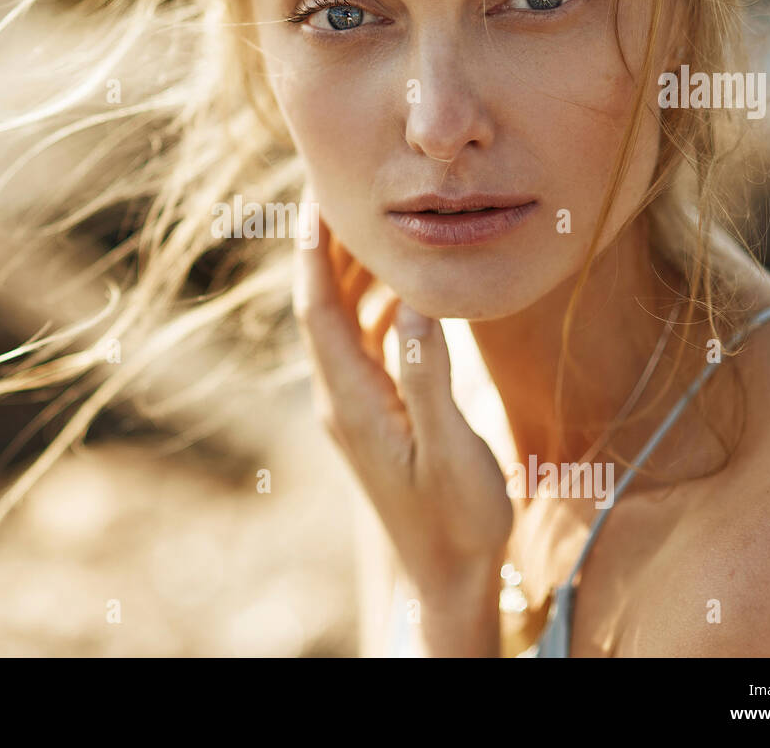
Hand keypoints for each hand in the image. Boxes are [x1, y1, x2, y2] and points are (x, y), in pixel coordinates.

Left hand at [292, 204, 514, 597]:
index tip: (317, 194)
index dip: (311, 248)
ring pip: (338, 326)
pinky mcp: (370, 418)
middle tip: (346, 192)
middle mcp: (340, 400)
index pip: (318, 307)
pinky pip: (359, 348)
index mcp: (352, 400)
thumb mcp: (450, 450)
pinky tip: (399, 294)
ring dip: (350, 276)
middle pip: (320, 307)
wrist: (446, 578)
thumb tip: (411, 303)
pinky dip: (370, 310)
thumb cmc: (458, 520)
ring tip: (377, 229)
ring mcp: (353, 409)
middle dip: (326, 248)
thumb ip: (428, 376)